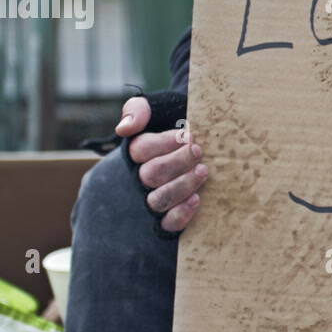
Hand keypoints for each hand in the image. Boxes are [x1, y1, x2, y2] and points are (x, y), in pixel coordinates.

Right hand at [116, 96, 207, 231]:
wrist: (207, 133)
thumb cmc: (179, 118)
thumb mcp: (160, 106)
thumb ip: (138, 108)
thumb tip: (123, 128)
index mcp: (137, 151)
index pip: (140, 150)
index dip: (164, 143)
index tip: (187, 135)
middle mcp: (141, 177)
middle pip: (151, 175)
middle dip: (178, 162)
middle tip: (198, 150)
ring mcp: (154, 198)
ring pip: (158, 201)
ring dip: (183, 186)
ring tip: (203, 170)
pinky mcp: (169, 217)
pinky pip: (168, 224)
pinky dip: (182, 213)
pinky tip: (198, 199)